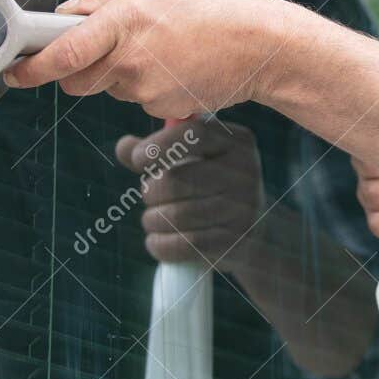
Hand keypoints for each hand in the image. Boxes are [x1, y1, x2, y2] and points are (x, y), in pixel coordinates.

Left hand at [2, 0, 298, 117]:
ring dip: (120, 69)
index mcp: (127, 19)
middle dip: (77, 66)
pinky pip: (138, 97)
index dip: (31, 65)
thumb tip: (70, 11)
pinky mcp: (162, 108)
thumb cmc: (221, 5)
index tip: (12, 69)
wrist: (268, 47)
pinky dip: (148, 82)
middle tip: (107, 43)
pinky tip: (177, 63)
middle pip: (76, 79)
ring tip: (163, 44)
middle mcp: (132, 59)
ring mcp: (147, 89)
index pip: (63, 52)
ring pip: (109, 86)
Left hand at [116, 116, 265, 271]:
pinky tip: (157, 241)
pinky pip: (184, 244)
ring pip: (176, 216)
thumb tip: (124, 147)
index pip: (195, 133)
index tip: (139, 160)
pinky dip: (161, 245)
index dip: (159, 145)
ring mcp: (244, 208)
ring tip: (154, 219)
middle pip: (175, 180)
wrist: (255, 228)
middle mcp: (246, 171)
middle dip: (151, 191)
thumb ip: (159, 150)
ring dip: (152, 220)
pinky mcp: (236, 241)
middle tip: (151, 196)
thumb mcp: (194, 159)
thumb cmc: (212, 186)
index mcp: (237, 142)